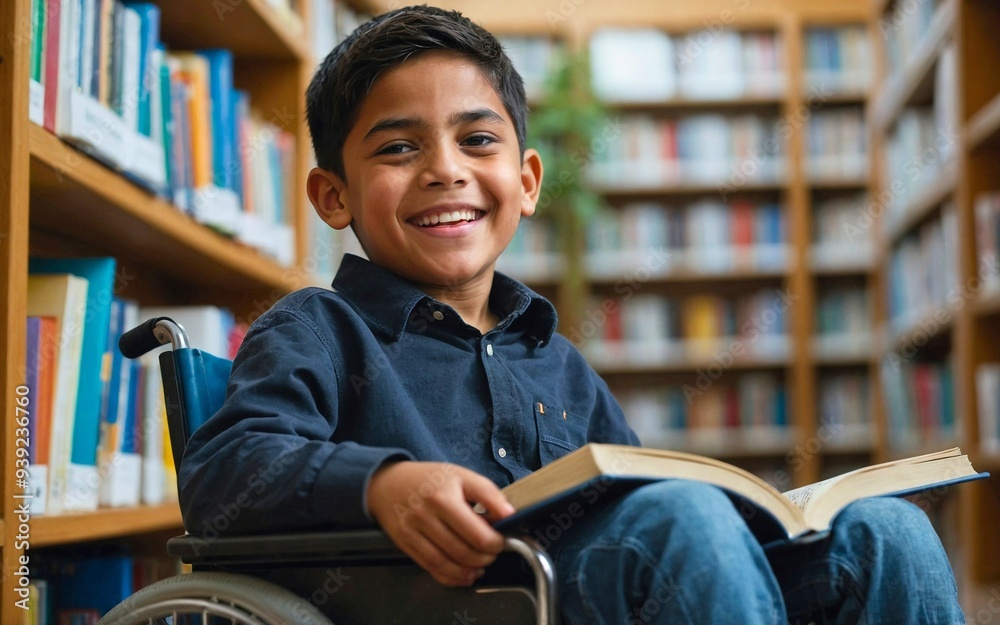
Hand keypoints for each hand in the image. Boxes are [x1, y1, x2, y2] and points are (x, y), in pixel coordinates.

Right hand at [366, 461, 514, 585]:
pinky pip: (430, 568)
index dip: (495, 543)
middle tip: (492, 553)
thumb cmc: (429, 479)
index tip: (501, 540)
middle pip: (462, 551)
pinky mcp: (405, 544)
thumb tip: (510, 514)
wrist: (388, 483)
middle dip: (484, 558)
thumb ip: (488, 494)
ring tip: (480, 566)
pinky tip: (463, 574)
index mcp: (444, 497)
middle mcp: (426, 515)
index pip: (477, 532)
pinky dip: (450, 577)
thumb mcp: (461, 475)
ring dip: (469, 571)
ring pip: (446, 563)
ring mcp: (413, 532)